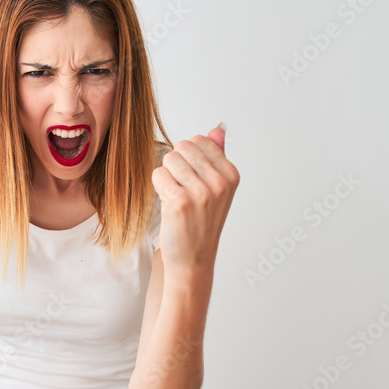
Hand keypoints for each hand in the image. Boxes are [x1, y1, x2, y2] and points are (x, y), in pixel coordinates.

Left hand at [152, 122, 239, 272]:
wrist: (192, 259)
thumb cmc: (201, 223)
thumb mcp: (217, 188)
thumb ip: (216, 156)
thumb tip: (217, 129)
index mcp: (230, 175)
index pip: (200, 141)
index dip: (188, 159)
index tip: (194, 181)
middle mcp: (219, 182)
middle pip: (182, 147)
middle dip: (176, 165)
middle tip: (183, 190)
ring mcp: (201, 192)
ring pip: (168, 159)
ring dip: (167, 177)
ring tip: (176, 198)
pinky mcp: (180, 202)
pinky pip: (158, 175)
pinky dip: (158, 188)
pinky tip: (169, 205)